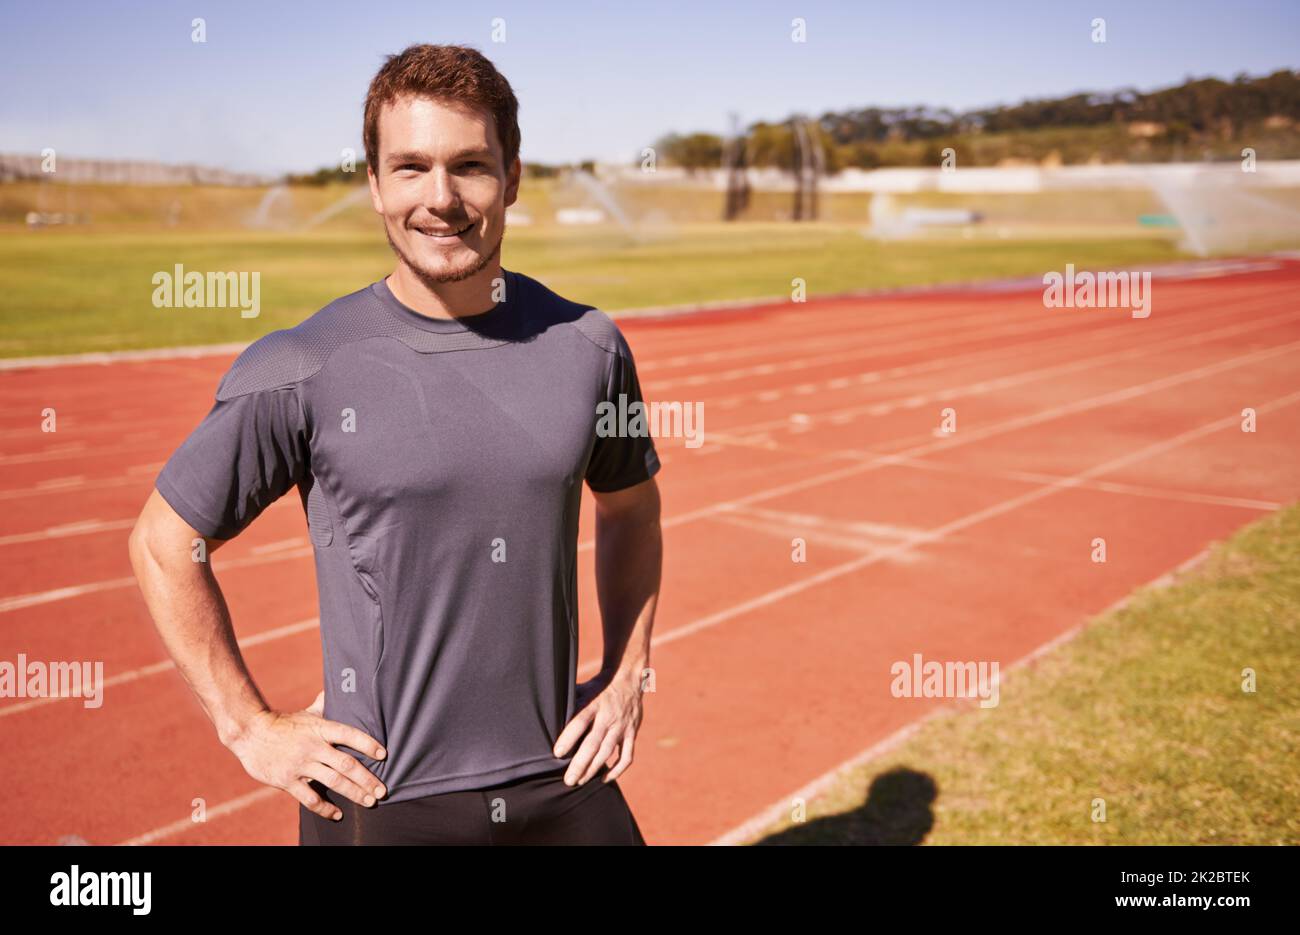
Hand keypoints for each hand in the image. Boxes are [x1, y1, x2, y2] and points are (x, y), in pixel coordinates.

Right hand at [225, 690, 387, 820]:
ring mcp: (300, 765)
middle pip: (347, 764)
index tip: (384, 754)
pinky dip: (325, 808)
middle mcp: (313, 747)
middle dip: (367, 779)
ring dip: (354, 793)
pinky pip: (310, 798)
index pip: (349, 735)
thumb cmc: (283, 723)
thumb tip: (342, 687)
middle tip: (382, 791)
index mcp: (320, 728)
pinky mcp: (287, 780)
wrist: (250, 733)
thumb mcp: (306, 713)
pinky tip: (337, 814)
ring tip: (369, 802)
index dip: (368, 744)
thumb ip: (325, 705)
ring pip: (333, 782)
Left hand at [554, 670, 643, 786]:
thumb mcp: (582, 689)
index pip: (580, 722)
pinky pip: (627, 755)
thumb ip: (569, 703)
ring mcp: (622, 726)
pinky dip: (618, 769)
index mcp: (594, 704)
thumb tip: (546, 714)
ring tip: (580, 782)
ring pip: (608, 751)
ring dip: (594, 769)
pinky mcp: (631, 733)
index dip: (569, 738)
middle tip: (568, 781)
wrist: (628, 679)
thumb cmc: (598, 687)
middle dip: (580, 763)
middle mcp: (608, 716)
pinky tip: (605, 778)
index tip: (558, 753)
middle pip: (593, 743)